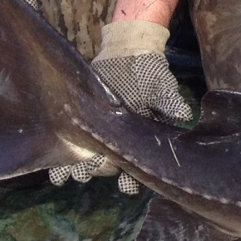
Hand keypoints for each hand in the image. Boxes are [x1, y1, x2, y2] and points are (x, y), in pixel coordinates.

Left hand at [49, 19, 189, 193]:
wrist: (127, 55)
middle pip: (107, 168)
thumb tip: (184, 116)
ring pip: (87, 165)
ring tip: (71, 175)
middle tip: (90, 170)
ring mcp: (97, 140)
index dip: (130, 180)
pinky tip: (56, 172)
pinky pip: (69, 152)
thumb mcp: (161, 88)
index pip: (134, 169)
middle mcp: (118, 145)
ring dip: (79, 171)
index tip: (126, 185)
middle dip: (99, 171)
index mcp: (137, 141)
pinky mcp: (79, 131)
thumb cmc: (148, 74)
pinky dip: (62, 166)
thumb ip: (169, 104)